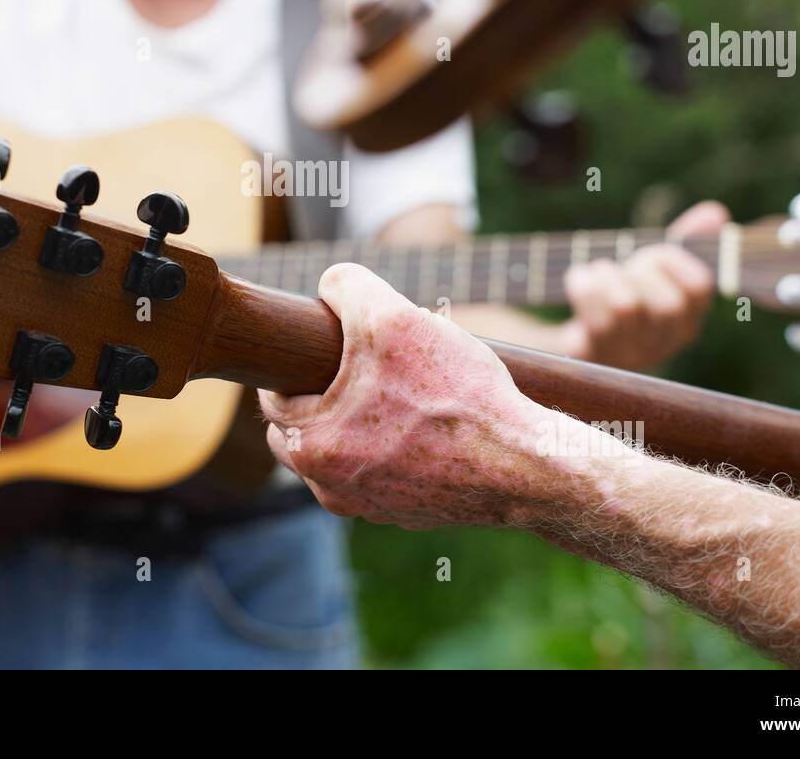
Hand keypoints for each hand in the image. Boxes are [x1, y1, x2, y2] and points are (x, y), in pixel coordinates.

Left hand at [258, 263, 616, 530]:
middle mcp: (331, 488)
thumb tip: (328, 285)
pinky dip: (392, 447)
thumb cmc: (456, 395)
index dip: (294, 361)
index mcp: (311, 445)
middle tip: (359, 364)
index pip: (273, 397)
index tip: (320, 344)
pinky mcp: (407, 514)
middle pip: (303, 430)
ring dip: (357, 420)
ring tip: (398, 389)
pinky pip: (382, 472)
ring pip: (343, 451)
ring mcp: (369, 507)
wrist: (526, 466)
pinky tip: (426, 423)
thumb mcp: (393, 316)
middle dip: (323, 393)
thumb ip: (346, 288)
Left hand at [557, 200, 725, 369]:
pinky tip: (580, 279)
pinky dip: (583, 287)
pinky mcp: (600, 352)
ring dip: (608, 276)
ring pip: (626, 307)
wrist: (588, 340)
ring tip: (601, 269)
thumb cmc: (631, 296)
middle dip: (643, 271)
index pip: (699, 287)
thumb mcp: (657, 268)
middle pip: (668, 304)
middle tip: (629, 264)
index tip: (655, 252)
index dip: (674, 260)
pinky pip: (595, 319)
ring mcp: (633, 351)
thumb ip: (684, 240)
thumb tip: (715, 212)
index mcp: (689, 318)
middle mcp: (667, 340)